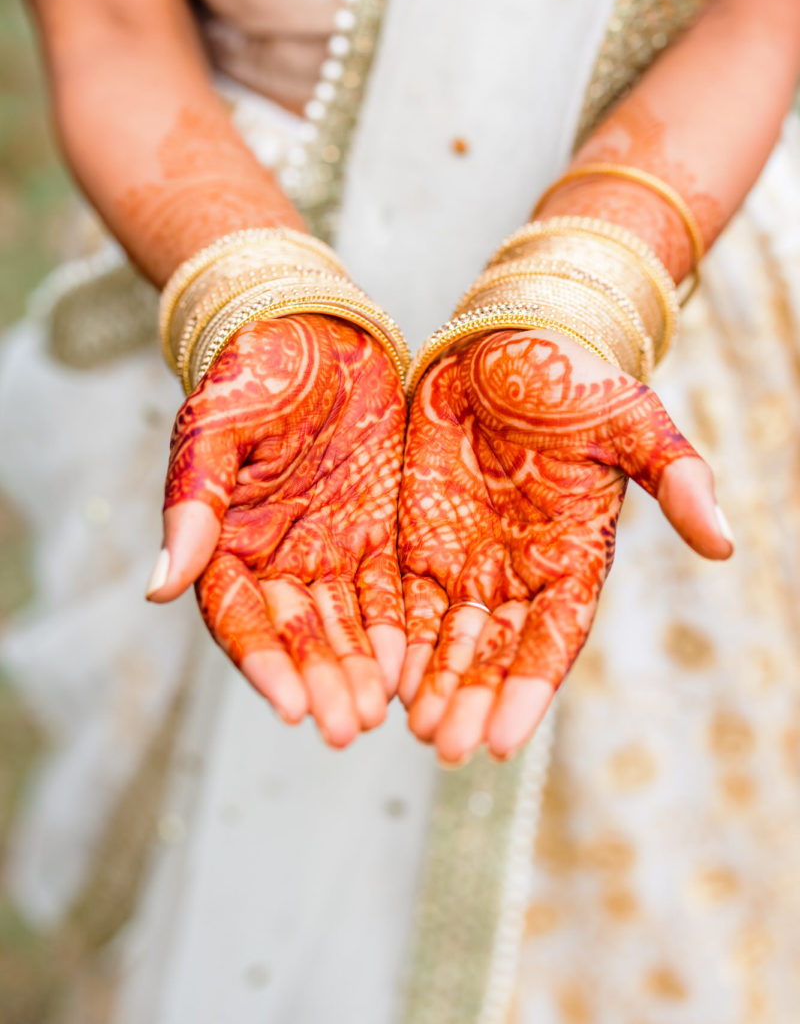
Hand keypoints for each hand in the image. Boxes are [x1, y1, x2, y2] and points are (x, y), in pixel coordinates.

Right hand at [147, 315, 406, 747]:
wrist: (313, 328)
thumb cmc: (254, 370)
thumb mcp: (217, 429)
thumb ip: (195, 504)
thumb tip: (159, 586)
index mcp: (229, 540)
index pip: (242, 617)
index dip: (266, 662)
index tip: (292, 705)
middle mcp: (278, 556)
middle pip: (300, 634)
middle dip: (323, 681)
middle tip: (350, 728)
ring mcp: (330, 546)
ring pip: (346, 624)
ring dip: (360, 670)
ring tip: (381, 713)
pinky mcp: (376, 530)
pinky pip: (387, 589)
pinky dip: (396, 628)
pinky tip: (410, 664)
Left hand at [398, 329, 732, 764]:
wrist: (509, 337)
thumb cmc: (577, 377)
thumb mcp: (632, 421)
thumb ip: (676, 480)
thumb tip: (724, 546)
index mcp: (574, 555)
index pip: (552, 637)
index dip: (527, 688)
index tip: (502, 740)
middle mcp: (519, 569)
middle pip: (492, 650)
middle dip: (470, 699)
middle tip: (444, 746)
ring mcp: (466, 556)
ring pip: (445, 636)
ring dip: (431, 683)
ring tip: (411, 727)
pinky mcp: (418, 533)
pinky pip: (401, 597)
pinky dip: (393, 637)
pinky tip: (380, 673)